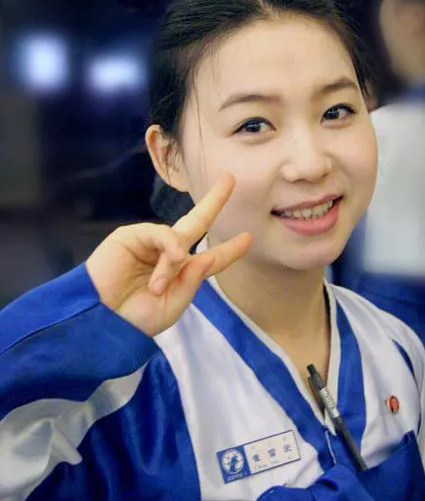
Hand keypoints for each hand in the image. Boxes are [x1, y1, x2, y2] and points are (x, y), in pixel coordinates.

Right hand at [86, 174, 250, 335]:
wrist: (100, 321)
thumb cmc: (135, 319)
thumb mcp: (172, 306)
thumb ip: (191, 282)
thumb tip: (207, 257)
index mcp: (180, 274)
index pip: (211, 258)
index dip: (229, 250)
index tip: (247, 238)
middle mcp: (168, 254)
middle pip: (197, 222)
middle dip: (214, 201)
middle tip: (230, 179)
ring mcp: (150, 243)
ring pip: (177, 238)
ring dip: (171, 263)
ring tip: (156, 286)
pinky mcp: (131, 236)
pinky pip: (160, 233)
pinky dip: (167, 246)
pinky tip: (166, 263)